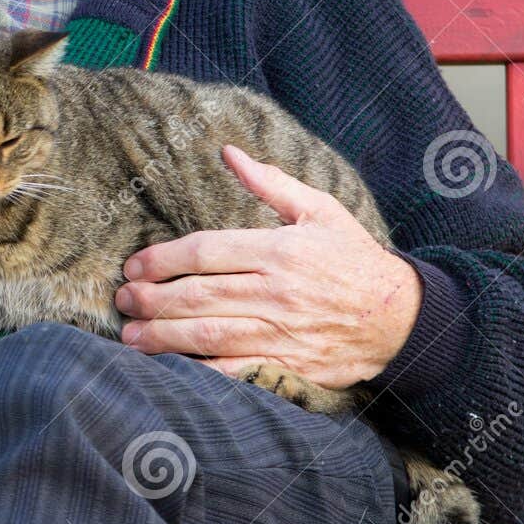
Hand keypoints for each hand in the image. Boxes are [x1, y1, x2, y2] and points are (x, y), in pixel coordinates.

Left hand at [113, 144, 420, 388]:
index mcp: (281, 249)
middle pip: (199, 295)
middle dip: (152, 299)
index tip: (135, 265)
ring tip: (130, 335)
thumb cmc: (354, 258)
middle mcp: (278, 292)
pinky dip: (199, 372)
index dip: (162, 259)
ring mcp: (283, 333)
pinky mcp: (289, 366)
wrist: (401, 318)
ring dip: (163, 337)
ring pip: (209, 335)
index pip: (206, 251)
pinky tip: (171, 369)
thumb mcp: (320, 210)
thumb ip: (270, 183)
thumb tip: (228, 151)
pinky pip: (235, 372)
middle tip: (122, 300)